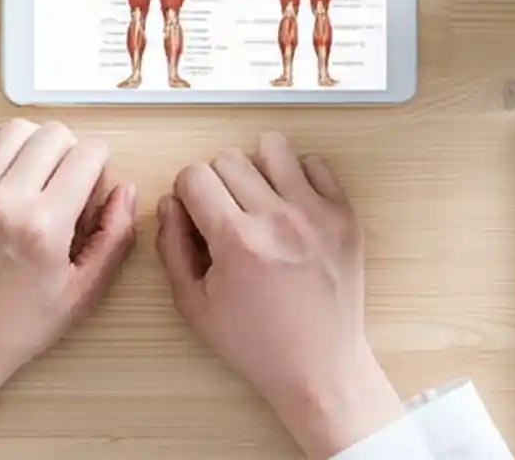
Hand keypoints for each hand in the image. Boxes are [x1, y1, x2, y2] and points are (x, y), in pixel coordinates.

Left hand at [0, 120, 137, 448]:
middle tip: (69, 182)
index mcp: (45, 225)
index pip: (88, 153)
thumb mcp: (84, 292)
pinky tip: (7, 170)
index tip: (94, 187)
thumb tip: (125, 191)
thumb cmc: (20, 324)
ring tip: (38, 173)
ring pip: (15, 129)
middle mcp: (7, 201)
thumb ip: (115, 237)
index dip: (101, 164)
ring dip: (36, 142)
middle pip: (54, 133)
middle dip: (72, 150)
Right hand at [156, 132, 402, 458]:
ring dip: (257, 167)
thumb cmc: (255, 342)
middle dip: (218, 181)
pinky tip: (291, 206)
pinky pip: (315, 163)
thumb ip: (172, 247)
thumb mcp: (194, 305)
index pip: (195, 174)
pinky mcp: (344, 216)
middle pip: (228, 158)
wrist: (319, 367)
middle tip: (226, 212)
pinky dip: (298, 176)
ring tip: (259, 200)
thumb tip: (170, 201)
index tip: (197, 214)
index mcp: (236, 241)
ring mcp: (316, 214)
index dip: (187, 192)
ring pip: (272, 147)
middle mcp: (277, 219)